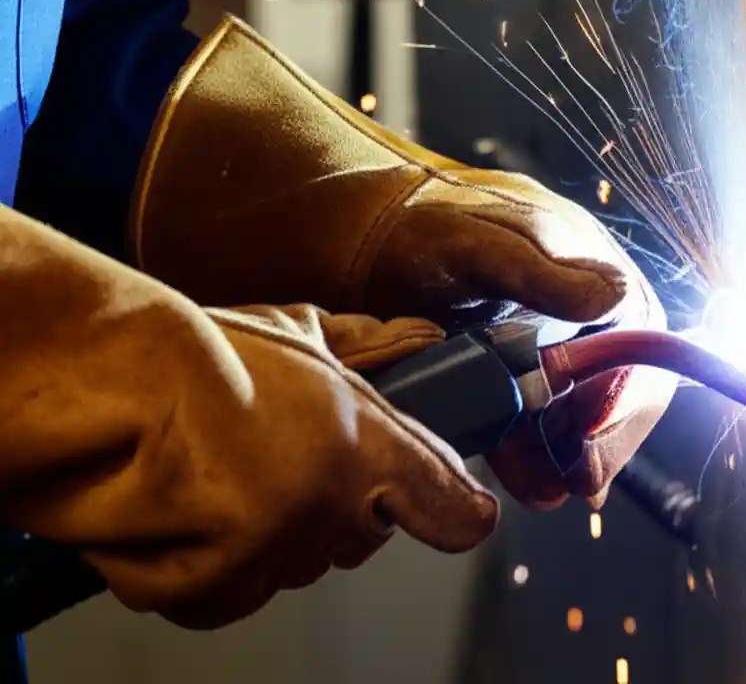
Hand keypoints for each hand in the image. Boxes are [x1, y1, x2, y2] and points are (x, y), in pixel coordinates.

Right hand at [1, 208, 495, 626]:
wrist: (106, 387)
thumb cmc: (198, 352)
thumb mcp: (297, 330)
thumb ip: (366, 343)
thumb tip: (419, 336)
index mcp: (371, 444)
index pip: (450, 510)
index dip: (455, 512)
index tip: (461, 512)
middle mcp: (335, 505)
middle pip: (358, 538)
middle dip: (332, 508)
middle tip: (279, 461)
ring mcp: (279, 552)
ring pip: (292, 565)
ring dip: (264, 535)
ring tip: (215, 474)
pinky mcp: (220, 588)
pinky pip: (228, 594)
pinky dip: (203, 567)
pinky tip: (182, 515)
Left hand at [130, 16, 676, 507]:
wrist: (348, 241)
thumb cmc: (412, 225)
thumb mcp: (476, 240)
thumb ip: (540, 272)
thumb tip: (612, 295)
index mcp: (584, 266)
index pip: (638, 339)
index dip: (626, 391)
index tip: (594, 430)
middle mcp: (572, 309)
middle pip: (615, 387)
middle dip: (603, 437)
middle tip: (581, 476)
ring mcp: (537, 346)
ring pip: (578, 414)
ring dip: (572, 456)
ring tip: (557, 490)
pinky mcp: (502, 378)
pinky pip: (535, 427)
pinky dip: (538, 459)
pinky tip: (537, 486)